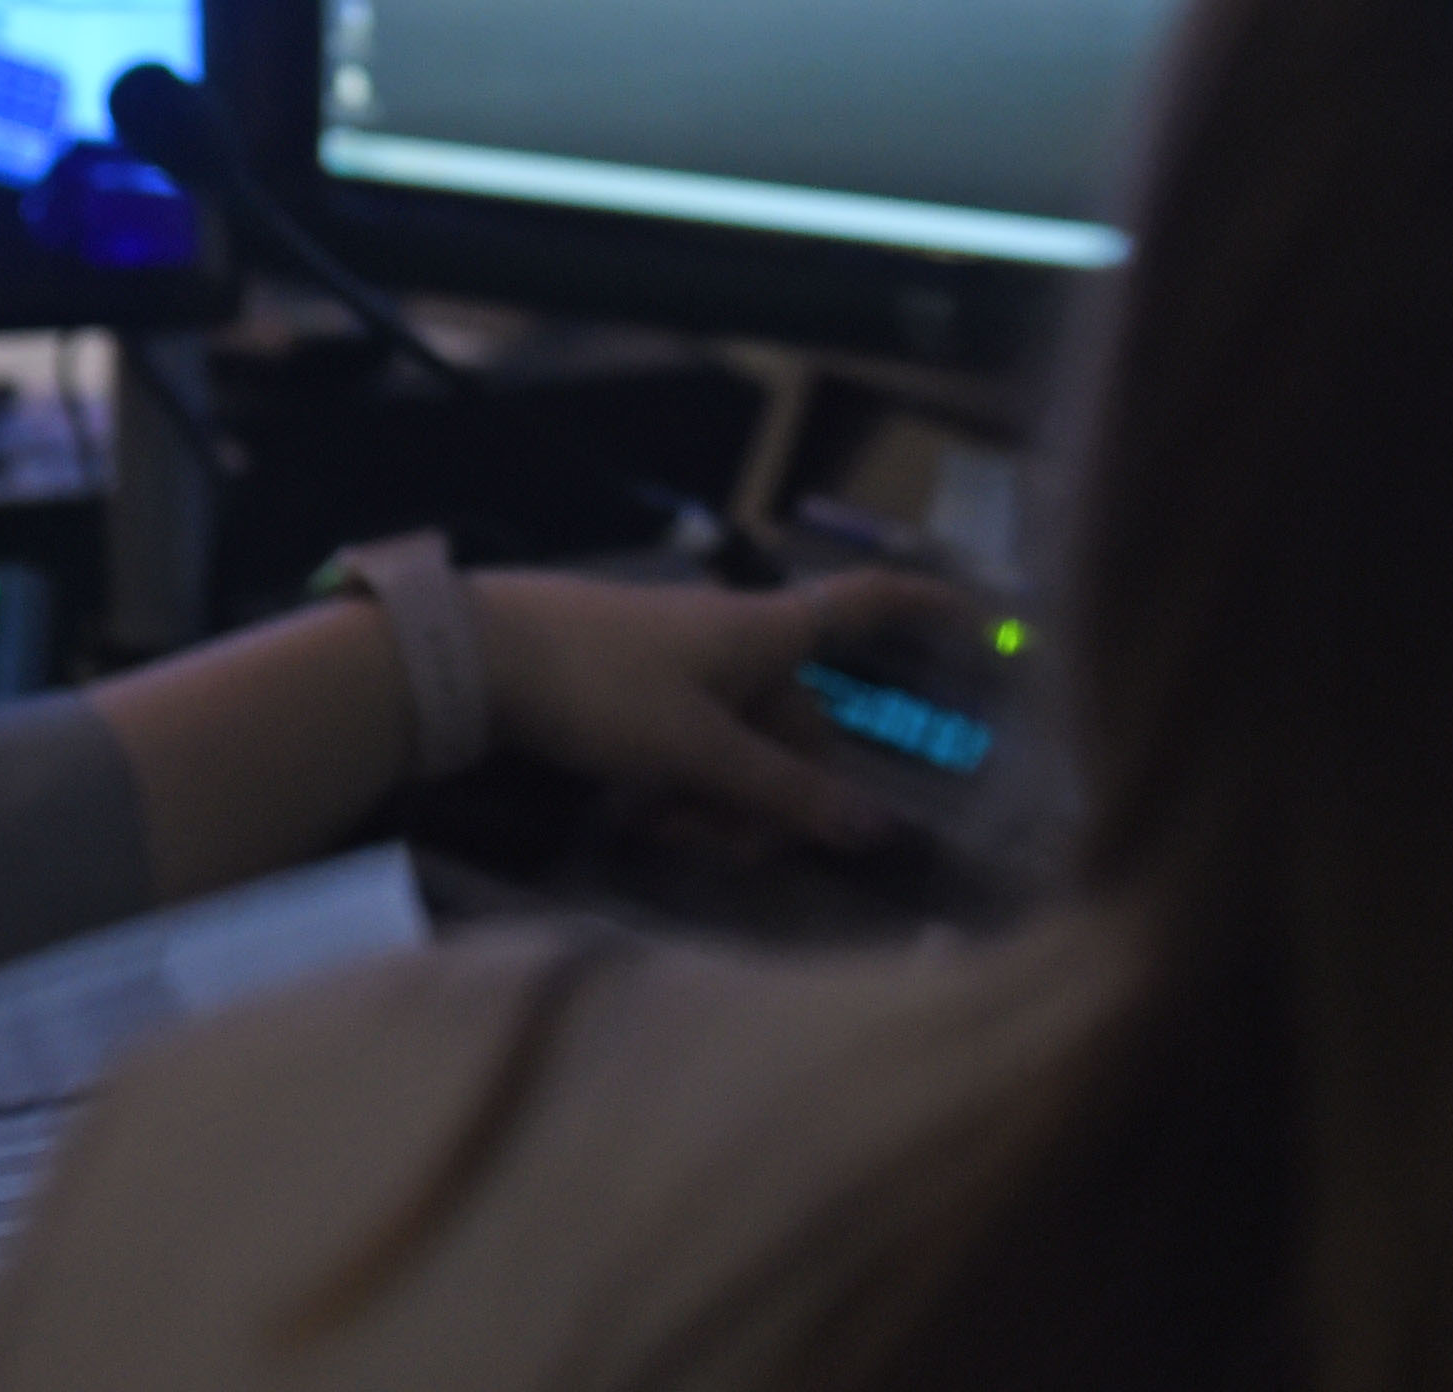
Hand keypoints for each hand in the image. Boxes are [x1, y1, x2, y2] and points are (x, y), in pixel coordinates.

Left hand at [467, 567, 972, 847]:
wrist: (473, 654)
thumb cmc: (598, 687)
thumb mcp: (697, 752)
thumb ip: (785, 795)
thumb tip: (881, 831)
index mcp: (762, 631)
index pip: (862, 606)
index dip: (921, 610)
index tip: (978, 616)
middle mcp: (733, 637)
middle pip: (795, 721)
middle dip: (774, 794)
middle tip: (715, 847)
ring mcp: (681, 661)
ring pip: (738, 743)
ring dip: (717, 801)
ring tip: (659, 831)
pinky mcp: (633, 684)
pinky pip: (690, 742)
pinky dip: (678, 784)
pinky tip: (635, 813)